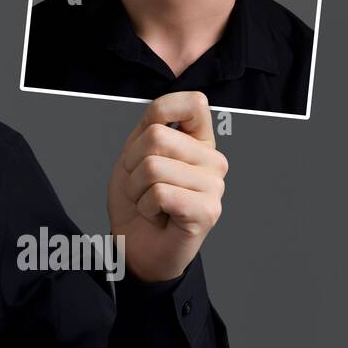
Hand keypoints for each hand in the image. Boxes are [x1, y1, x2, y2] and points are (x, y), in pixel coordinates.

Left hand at [106, 91, 226, 281]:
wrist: (134, 244)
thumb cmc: (137, 199)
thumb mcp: (135, 153)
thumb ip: (151, 125)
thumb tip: (168, 107)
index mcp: (199, 141)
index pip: (193, 103)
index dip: (162, 111)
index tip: (148, 138)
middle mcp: (213, 160)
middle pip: (157, 136)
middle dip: (133, 164)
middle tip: (142, 184)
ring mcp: (214, 186)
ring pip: (154, 166)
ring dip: (137, 188)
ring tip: (150, 201)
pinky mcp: (208, 211)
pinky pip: (161, 193)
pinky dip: (146, 206)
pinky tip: (158, 215)